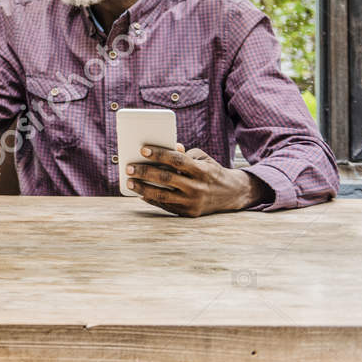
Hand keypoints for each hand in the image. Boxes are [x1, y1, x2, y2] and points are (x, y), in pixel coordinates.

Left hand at [125, 144, 268, 216]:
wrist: (232, 194)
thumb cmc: (211, 171)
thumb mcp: (203, 159)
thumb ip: (184, 154)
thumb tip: (167, 147)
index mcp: (202, 171)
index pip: (177, 161)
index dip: (159, 154)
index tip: (142, 150)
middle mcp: (198, 187)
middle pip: (167, 179)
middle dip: (145, 172)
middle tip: (128, 167)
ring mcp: (193, 202)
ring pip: (163, 196)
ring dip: (143, 189)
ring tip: (129, 182)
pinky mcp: (189, 213)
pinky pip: (166, 206)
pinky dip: (151, 200)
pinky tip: (140, 194)